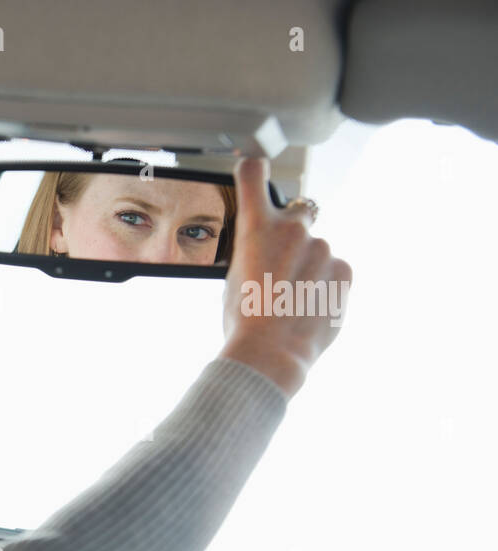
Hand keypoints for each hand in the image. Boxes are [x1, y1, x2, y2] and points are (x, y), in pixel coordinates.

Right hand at [219, 157, 352, 398]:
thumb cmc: (244, 320)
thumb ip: (253, 252)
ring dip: (308, 268)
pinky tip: (308, 305)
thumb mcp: (233, 278)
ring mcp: (322, 247)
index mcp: (256, 227)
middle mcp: (292, 229)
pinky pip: (334, 269)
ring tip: (292, 301)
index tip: (256, 171)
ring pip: (316, 250)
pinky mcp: (344, 269)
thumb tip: (266, 253)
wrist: (271, 352)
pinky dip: (324, 283)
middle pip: (299, 212)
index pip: (253, 174)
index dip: (254, 171)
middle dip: (293, 231)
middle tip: (282, 263)